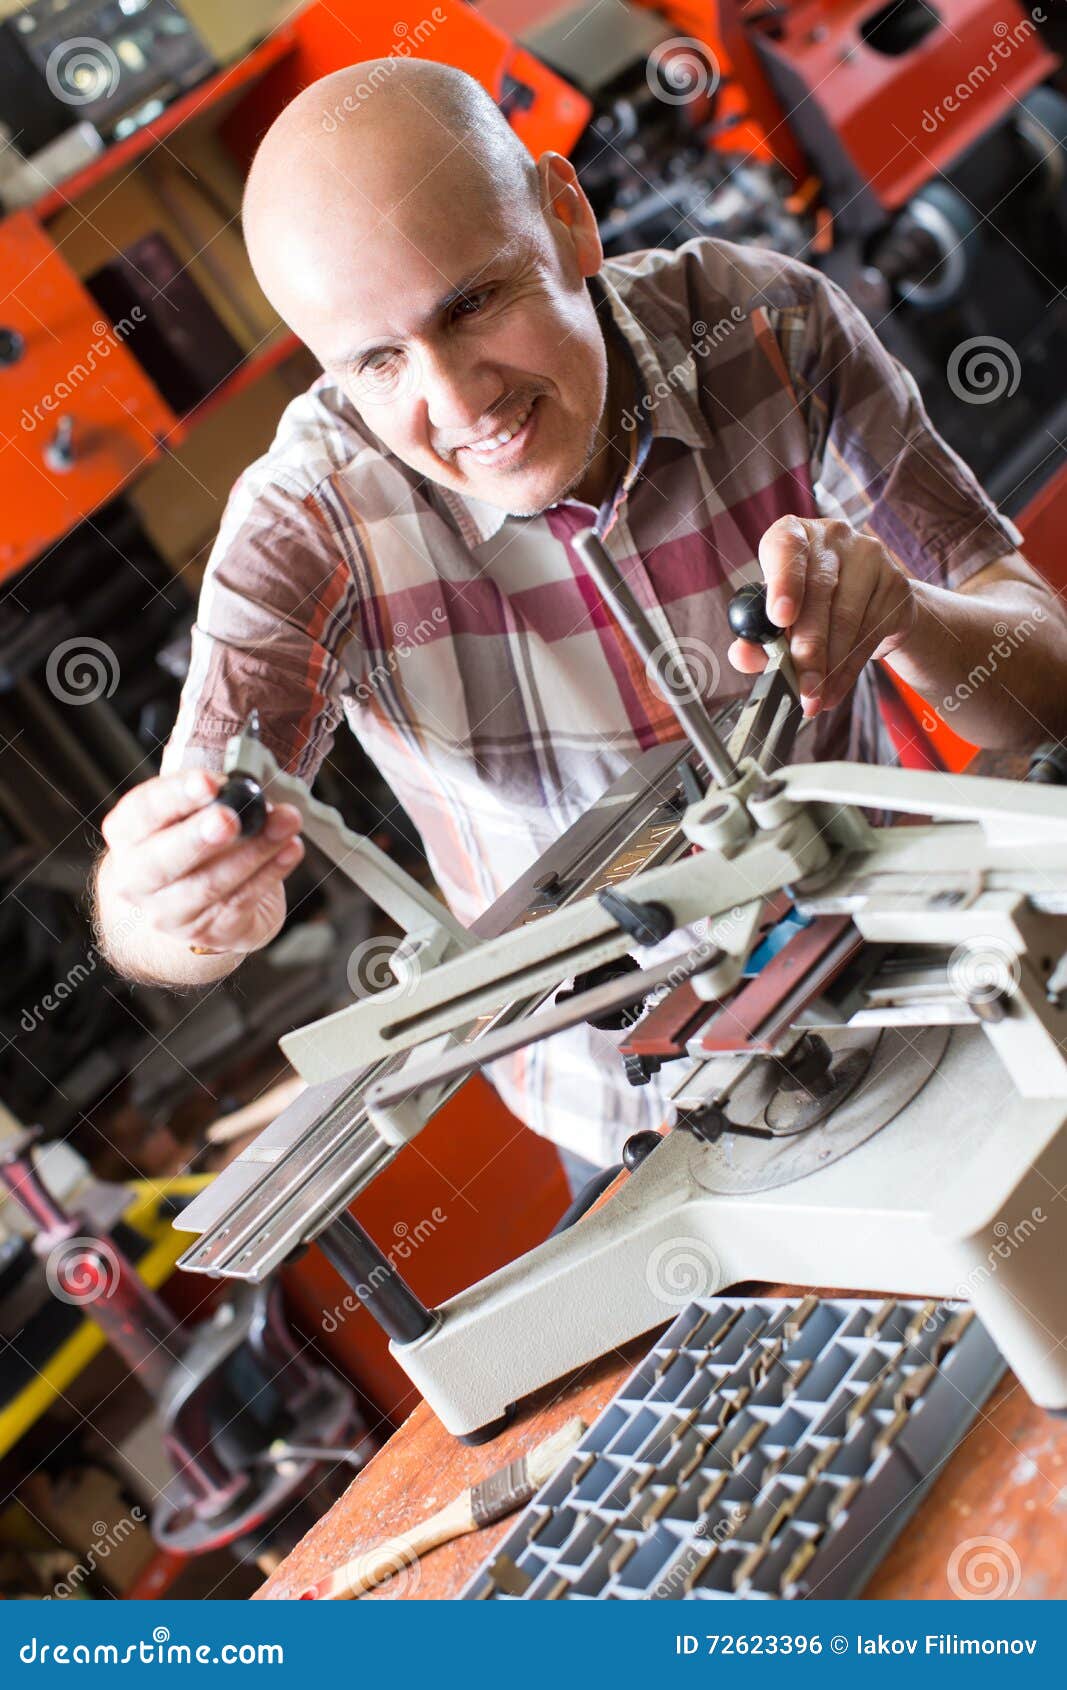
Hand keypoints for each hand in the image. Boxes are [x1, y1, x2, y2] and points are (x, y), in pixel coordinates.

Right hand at [99, 769, 304, 955]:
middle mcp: (137, 879)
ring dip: (254, 850)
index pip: (144, 812)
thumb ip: (213, 798)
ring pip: (211, 883)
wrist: (192, 903)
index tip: (209, 782)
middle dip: (200, 836)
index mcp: (127, 835)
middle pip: (164, 860)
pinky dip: (271, 872)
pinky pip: (242, 901)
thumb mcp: (192, 812)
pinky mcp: (210, 932)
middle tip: (230, 818)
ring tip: (285, 822)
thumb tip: (245, 790)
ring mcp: (171, 913)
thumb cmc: (193, 843)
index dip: (177, 796)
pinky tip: (291, 849)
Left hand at [729, 515, 915, 715]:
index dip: (783, 582)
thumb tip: (741, 655)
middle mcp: (834, 537)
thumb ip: (757, 637)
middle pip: (820, 593)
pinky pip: (870, 634)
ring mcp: (870, 557)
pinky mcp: (896, 585)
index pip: (786, 547)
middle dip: (808, 648)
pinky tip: (834, 690)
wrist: (870, 601)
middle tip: (800, 686)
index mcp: (794, 534)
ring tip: (813, 697)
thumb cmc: (810, 604)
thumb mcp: (777, 616)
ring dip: (829, 667)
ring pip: (847, 619)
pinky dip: (848, 670)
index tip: (779, 617)